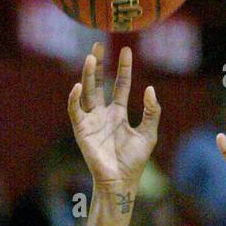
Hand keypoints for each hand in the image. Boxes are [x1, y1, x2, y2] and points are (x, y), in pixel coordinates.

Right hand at [68, 42, 159, 195]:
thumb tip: (149, 88)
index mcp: (118, 113)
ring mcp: (91, 121)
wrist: (121, 181)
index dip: (124, 68)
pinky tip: (78, 86)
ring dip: (88, 75)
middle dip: (99, 64)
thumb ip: (151, 111)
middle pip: (99, 83)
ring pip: (87, 92)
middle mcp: (103, 114)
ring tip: (91, 57)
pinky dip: (74, 99)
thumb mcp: (149, 134)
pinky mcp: (81, 130)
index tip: (127, 50)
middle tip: (98, 44)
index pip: (120, 84)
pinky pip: (75, 111)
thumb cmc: (134, 162)